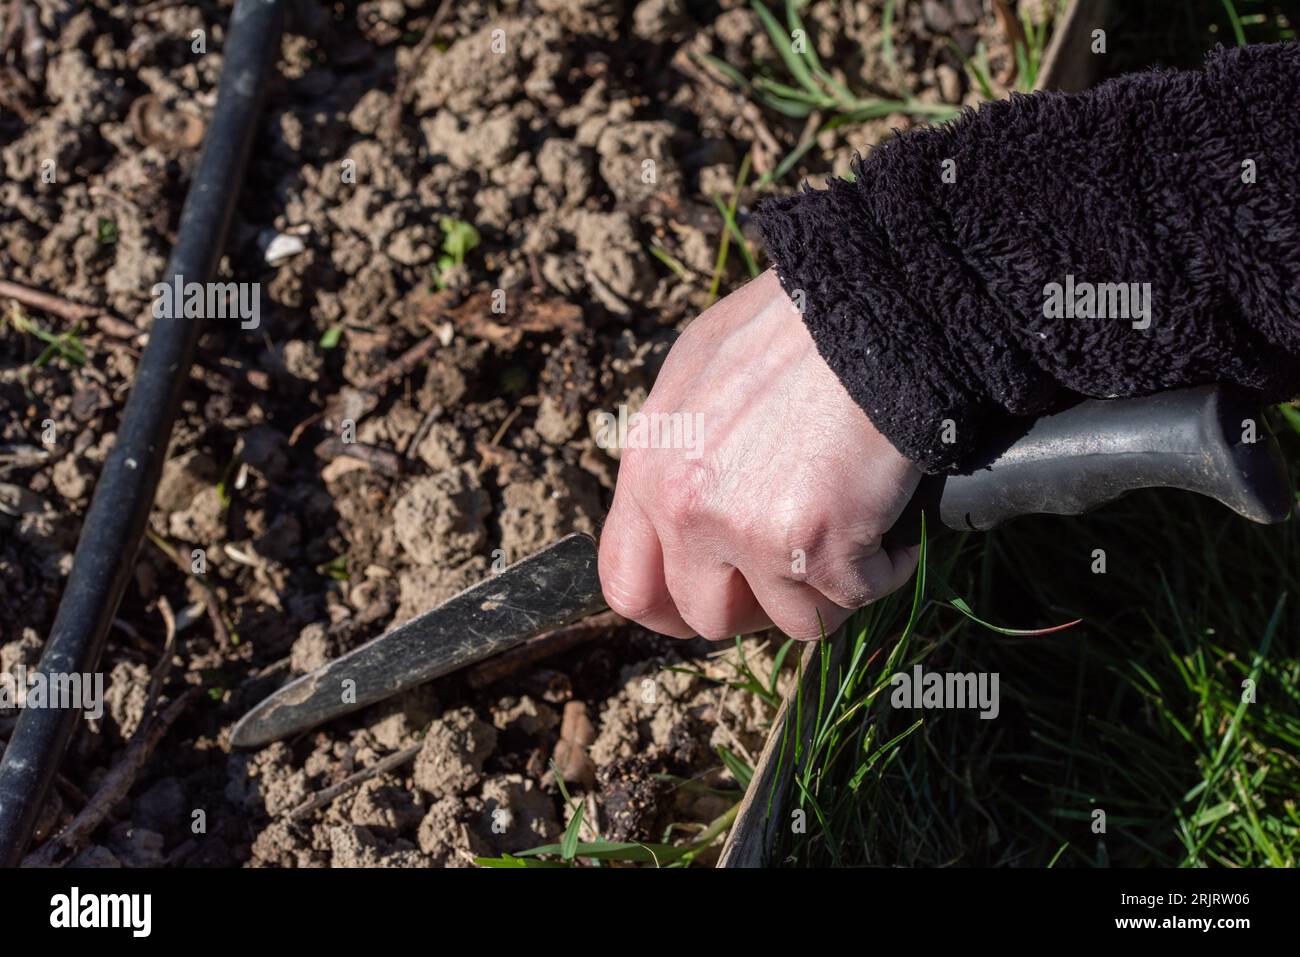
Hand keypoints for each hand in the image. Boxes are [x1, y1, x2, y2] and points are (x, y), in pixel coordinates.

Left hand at [598, 268, 922, 639]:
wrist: (867, 306)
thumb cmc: (792, 327)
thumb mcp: (698, 371)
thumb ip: (680, 452)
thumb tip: (688, 514)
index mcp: (650, 468)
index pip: (627, 584)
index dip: (670, 609)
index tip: (716, 599)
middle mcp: (686, 509)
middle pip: (706, 617)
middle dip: (757, 605)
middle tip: (797, 570)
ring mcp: (748, 533)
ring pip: (789, 622)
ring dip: (827, 592)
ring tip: (853, 538)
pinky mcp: (817, 546)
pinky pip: (854, 599)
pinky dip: (883, 570)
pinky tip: (891, 528)